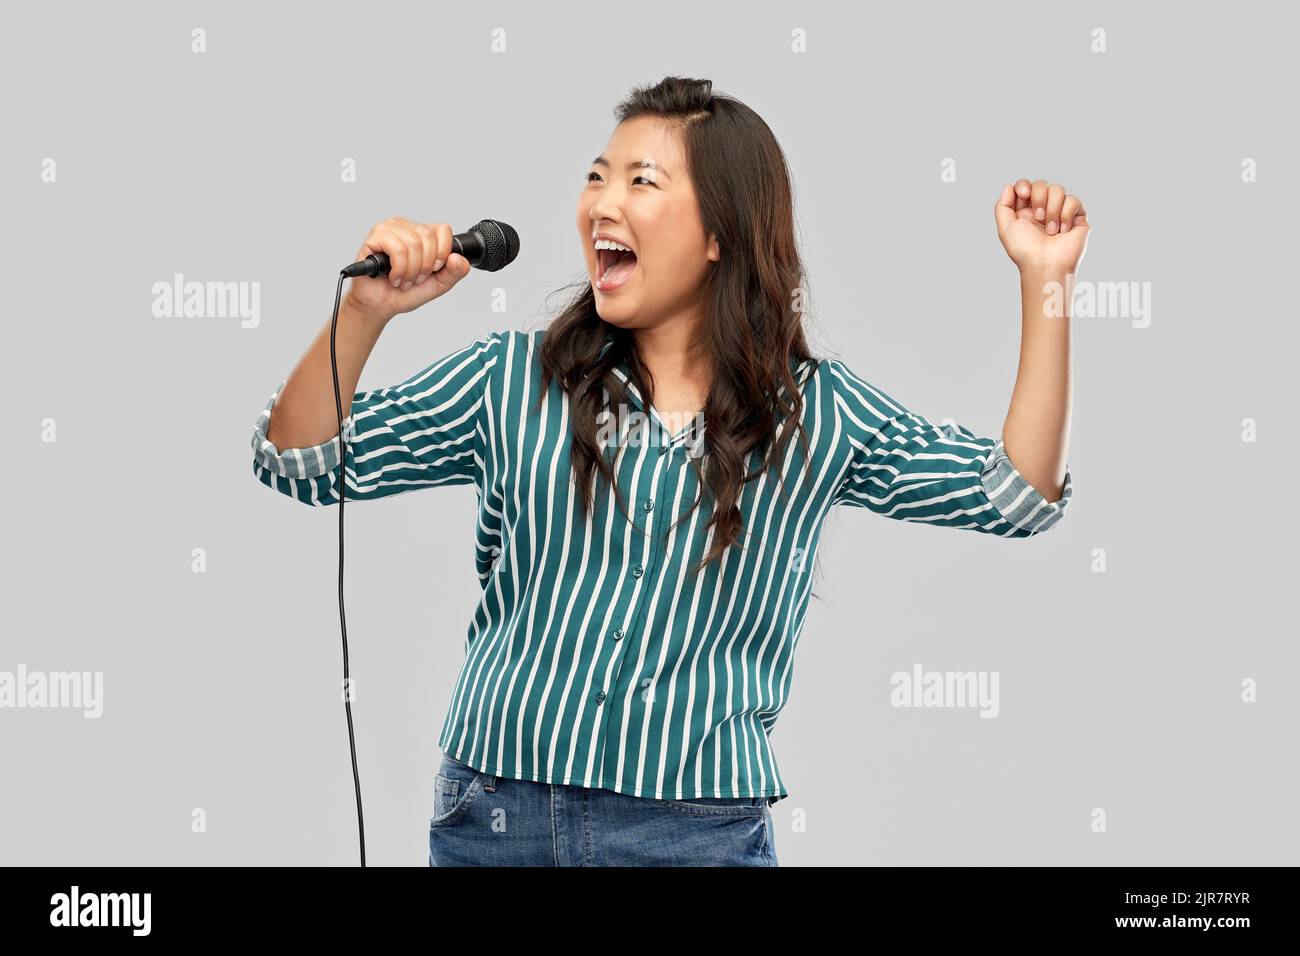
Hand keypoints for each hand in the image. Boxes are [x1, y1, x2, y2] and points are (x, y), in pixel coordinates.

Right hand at [343, 217, 471, 321]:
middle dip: (425, 266)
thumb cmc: (405, 292)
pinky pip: (397, 249)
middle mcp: (406, 226)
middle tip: (415, 279)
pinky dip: (399, 269)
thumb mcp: (438, 284)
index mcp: (422, 234)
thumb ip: (454, 272)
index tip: (434, 269)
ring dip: (410, 271)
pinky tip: (393, 277)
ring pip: (412, 244)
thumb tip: (458, 258)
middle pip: (428, 237)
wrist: (381, 305)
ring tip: (403, 280)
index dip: (442, 252)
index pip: (443, 229)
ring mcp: (390, 228)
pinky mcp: (376, 236)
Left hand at [995, 179, 1090, 273]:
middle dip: (1039, 197)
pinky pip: (1073, 200)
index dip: (1024, 185)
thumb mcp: (1006, 228)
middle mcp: (1043, 209)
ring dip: (1052, 209)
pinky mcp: (1077, 216)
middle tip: (1038, 217)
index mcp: (1026, 211)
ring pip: (1058, 189)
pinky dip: (1065, 215)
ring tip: (1051, 230)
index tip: (1024, 194)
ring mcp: (1060, 211)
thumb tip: (1010, 187)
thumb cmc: (1025, 250)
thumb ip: (1003, 205)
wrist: (1045, 263)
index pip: (1026, 185)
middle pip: (1042, 184)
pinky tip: (1062, 230)